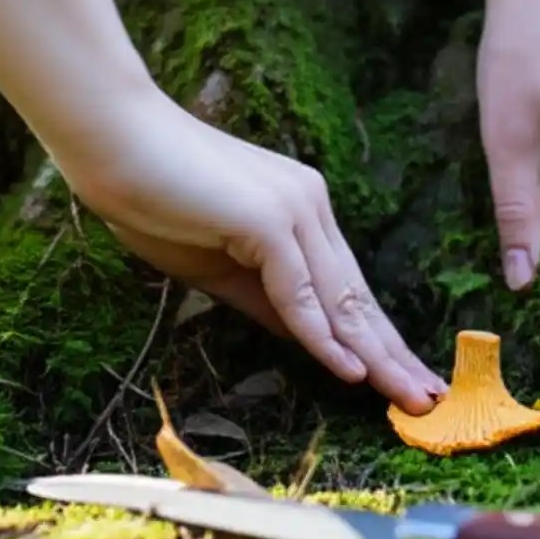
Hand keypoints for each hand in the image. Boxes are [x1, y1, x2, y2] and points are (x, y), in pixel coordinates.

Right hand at [53, 90, 445, 413]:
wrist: (110, 138)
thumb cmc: (153, 195)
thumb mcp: (218, 265)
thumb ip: (266, 299)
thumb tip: (307, 340)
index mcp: (302, 211)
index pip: (347, 289)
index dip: (376, 339)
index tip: (402, 377)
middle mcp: (310, 207)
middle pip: (357, 298)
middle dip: (393, 355)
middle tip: (429, 401)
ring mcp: (293, 210)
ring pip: (340, 299)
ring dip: (376, 357)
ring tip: (411, 400)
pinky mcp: (266, 219)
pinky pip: (299, 294)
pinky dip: (324, 338)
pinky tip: (352, 373)